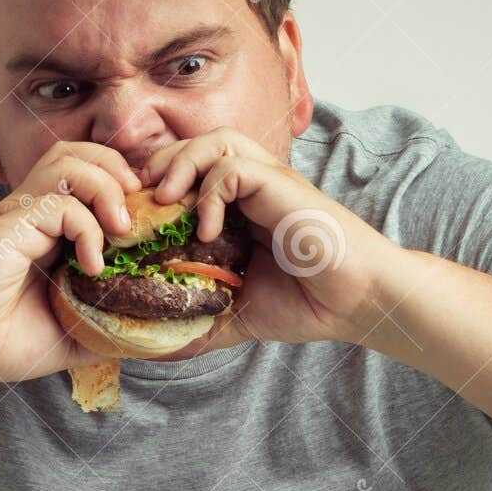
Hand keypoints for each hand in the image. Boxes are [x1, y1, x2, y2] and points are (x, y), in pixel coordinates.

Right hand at [0, 143, 140, 382]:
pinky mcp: (13, 223)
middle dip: (121, 173)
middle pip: (85, 153)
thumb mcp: (72, 339)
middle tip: (137, 218)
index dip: (127, 191)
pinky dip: (88, 228)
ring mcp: (24, 214)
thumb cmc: (1, 341)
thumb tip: (158, 342)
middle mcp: (39, 213)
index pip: (95, 179)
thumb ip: (109, 331)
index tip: (148, 228)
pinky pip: (61, 201)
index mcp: (53, 232)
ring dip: (107, 188)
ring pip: (72, 160)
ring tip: (120, 231)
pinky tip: (91, 264)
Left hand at [139, 128, 396, 349]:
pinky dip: (211, 192)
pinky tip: (206, 230)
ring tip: (164, 202)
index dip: (155, 186)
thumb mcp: (238, 316)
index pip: (188, 173)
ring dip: (181, 164)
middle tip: (138, 203)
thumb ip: (200, 323)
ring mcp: (270, 183)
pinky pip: (234, 167)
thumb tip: (157, 349)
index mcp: (241, 209)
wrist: (357, 301)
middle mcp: (254, 188)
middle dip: (159, 167)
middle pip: (195, 145)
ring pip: (215, 140)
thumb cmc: (308, 304)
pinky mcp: (282, 186)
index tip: (134, 219)